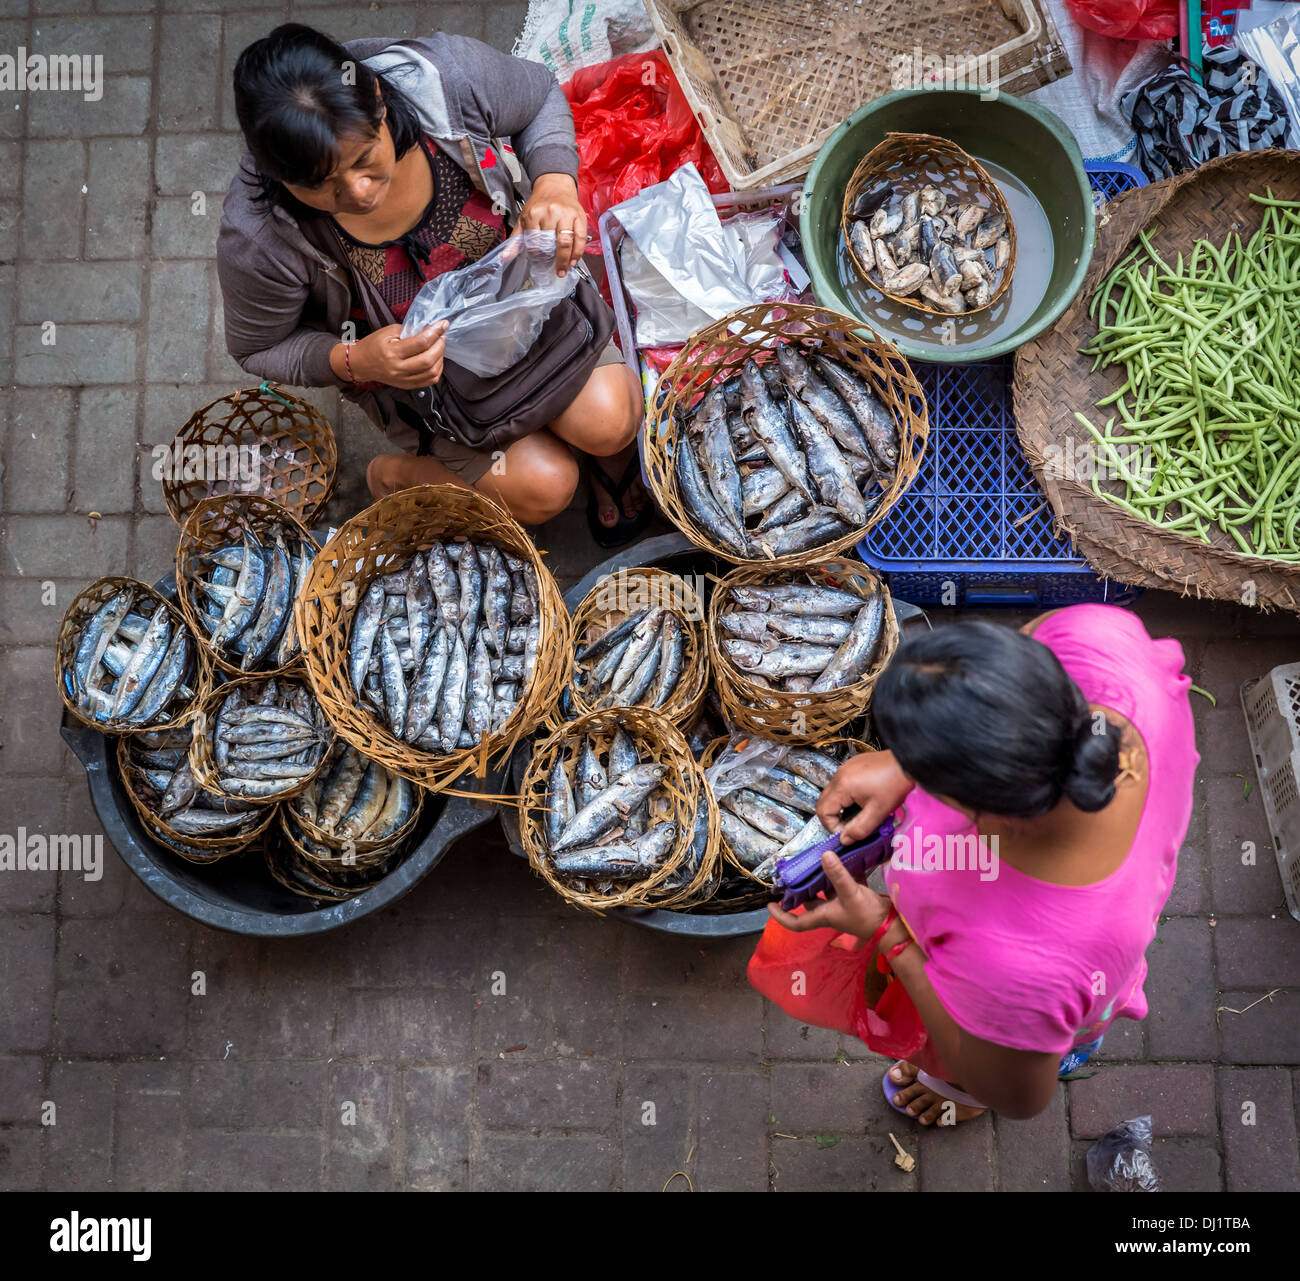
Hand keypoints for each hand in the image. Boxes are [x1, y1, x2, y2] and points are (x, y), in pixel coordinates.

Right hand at [350, 321, 448, 389]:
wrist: (361, 364)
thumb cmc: (373, 346)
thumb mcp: (388, 332)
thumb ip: (409, 330)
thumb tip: (428, 329)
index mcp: (392, 352)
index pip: (420, 343)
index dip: (435, 332)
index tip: (442, 324)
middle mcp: (398, 368)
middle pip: (428, 360)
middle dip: (440, 346)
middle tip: (441, 336)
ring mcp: (403, 379)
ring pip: (432, 372)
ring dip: (440, 358)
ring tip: (438, 347)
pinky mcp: (407, 386)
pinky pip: (429, 381)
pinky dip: (437, 370)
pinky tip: (436, 360)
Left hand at [517, 172, 586, 274]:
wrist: (555, 184)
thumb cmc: (539, 203)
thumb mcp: (524, 218)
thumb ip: (515, 239)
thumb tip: (505, 257)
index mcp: (534, 213)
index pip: (534, 241)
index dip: (537, 255)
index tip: (540, 262)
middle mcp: (550, 212)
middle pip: (551, 243)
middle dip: (555, 261)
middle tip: (557, 272)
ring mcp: (566, 214)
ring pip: (566, 242)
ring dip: (567, 259)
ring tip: (565, 269)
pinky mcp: (578, 216)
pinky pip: (580, 237)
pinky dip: (578, 251)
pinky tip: (574, 259)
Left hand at [766, 850, 893, 942]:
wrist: (891, 924)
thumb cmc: (867, 916)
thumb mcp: (850, 893)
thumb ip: (837, 875)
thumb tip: (824, 855)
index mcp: (823, 915)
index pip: (795, 922)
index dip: (781, 916)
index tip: (770, 905)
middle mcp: (829, 911)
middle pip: (809, 902)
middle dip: (802, 888)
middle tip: (796, 872)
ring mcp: (841, 905)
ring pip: (825, 891)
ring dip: (821, 877)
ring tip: (816, 860)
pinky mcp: (853, 898)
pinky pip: (841, 886)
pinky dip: (840, 874)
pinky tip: (841, 859)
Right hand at [815, 750, 912, 843]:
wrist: (907, 763)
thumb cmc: (895, 783)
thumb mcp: (878, 812)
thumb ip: (859, 830)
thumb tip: (845, 839)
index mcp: (842, 786)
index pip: (823, 812)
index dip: (833, 827)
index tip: (847, 832)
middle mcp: (839, 775)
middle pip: (823, 802)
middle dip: (834, 818)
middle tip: (850, 825)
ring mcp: (844, 768)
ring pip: (832, 794)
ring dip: (841, 807)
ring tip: (859, 813)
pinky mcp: (851, 766)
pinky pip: (840, 785)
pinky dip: (846, 796)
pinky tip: (862, 800)